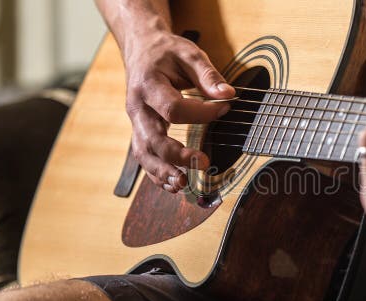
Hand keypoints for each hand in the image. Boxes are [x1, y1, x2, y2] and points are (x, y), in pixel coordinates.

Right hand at [123, 27, 235, 192]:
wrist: (141, 50)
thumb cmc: (166, 52)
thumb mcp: (189, 53)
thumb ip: (208, 75)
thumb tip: (228, 95)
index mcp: (148, 85)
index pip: (173, 108)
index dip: (200, 113)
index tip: (224, 110)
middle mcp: (137, 107)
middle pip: (152, 138)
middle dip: (176, 155)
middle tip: (203, 163)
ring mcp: (136, 122)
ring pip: (143, 153)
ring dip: (162, 172)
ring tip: (183, 184)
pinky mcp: (140, 131)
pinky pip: (144, 156)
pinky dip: (156, 174)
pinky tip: (174, 185)